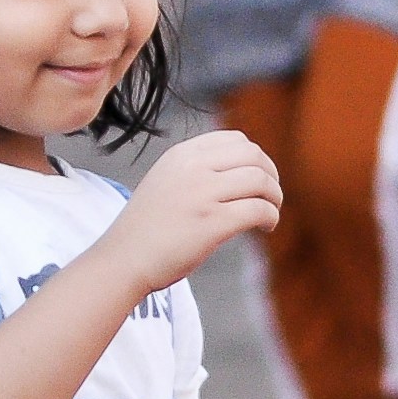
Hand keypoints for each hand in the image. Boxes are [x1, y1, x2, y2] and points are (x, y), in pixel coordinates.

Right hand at [95, 128, 281, 294]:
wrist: (122, 259)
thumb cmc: (147, 228)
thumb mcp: (167, 181)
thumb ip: (196, 170)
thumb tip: (242, 172)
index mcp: (182, 154)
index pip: (236, 139)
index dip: (256, 158)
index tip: (259, 178)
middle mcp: (192, 168)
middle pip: (254, 156)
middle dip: (272, 175)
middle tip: (271, 197)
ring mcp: (202, 194)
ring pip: (260, 181)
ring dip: (275, 197)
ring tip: (270, 213)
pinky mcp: (211, 223)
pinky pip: (258, 210)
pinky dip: (270, 217)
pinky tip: (266, 227)